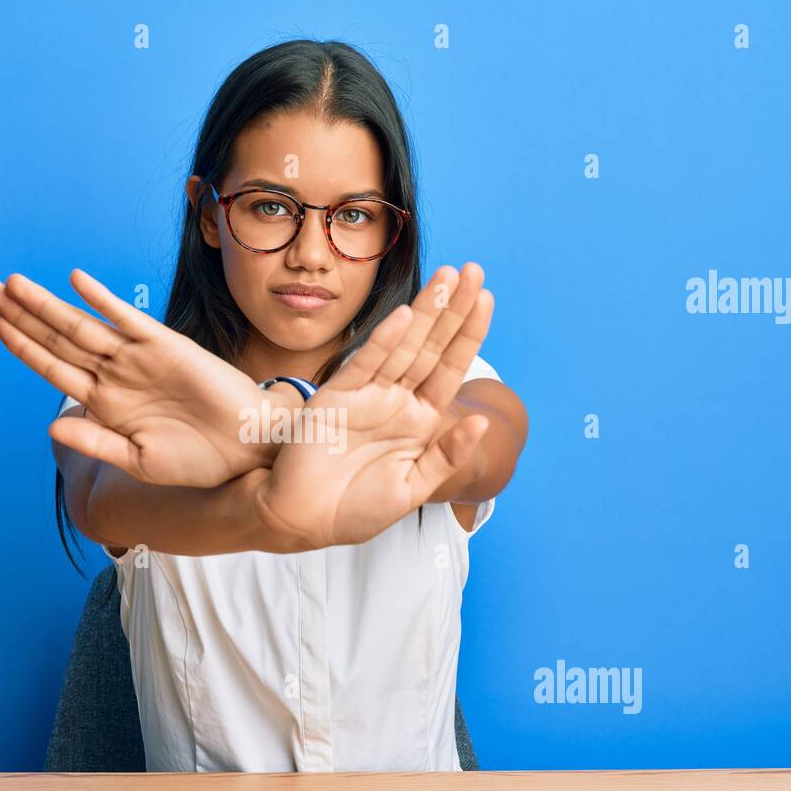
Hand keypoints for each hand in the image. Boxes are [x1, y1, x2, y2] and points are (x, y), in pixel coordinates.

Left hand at [0, 270, 300, 486]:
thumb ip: (96, 442)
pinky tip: (76, 281)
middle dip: (24, 314)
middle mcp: (116, 375)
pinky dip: (103, 300)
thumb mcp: (138, 459)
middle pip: (60, 339)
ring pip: (84, 325)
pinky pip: (128, 318)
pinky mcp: (167, 346)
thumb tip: (52, 426)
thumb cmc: (197, 460)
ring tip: (15, 283)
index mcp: (105, 404)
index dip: (23, 346)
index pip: (54, 368)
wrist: (245, 450)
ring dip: (49, 304)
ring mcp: (139, 358)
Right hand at [254, 263, 493, 548]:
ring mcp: (366, 395)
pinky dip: (384, 340)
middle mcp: (394, 401)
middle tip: (473, 270)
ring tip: (448, 277)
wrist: (303, 520)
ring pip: (403, 346)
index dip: (468, 335)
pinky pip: (365, 364)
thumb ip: (446, 456)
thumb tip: (481, 424)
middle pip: (431, 347)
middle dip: (453, 309)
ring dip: (425, 312)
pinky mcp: (336, 397)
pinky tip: (405, 316)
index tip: (486, 299)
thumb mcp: (411, 489)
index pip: (449, 369)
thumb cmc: (355, 510)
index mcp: (417, 421)